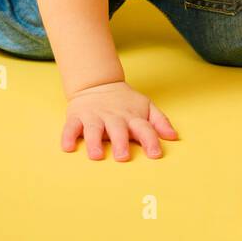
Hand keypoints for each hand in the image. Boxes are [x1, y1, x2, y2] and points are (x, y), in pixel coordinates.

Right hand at [60, 80, 178, 159]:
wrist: (98, 84)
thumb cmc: (125, 103)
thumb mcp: (146, 108)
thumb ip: (159, 122)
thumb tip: (173, 137)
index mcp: (132, 117)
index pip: (144, 128)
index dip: (150, 140)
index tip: (155, 154)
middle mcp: (114, 117)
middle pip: (118, 130)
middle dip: (120, 142)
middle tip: (123, 156)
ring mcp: (94, 117)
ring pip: (94, 129)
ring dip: (94, 142)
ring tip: (96, 155)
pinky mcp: (77, 117)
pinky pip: (71, 127)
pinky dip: (68, 136)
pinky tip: (68, 147)